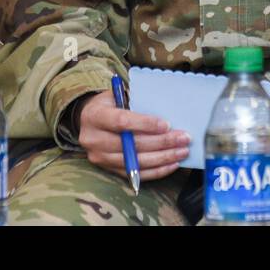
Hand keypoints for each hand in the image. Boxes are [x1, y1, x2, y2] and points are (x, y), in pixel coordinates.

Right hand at [76, 90, 190, 181]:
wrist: (87, 120)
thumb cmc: (108, 105)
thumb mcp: (116, 95)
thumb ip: (135, 100)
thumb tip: (164, 108)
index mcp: (95, 116)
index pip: (121, 122)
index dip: (145, 124)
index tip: (166, 125)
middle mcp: (94, 139)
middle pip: (131, 145)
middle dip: (162, 142)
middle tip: (183, 138)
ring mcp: (100, 158)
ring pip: (136, 162)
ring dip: (163, 158)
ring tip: (182, 151)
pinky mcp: (108, 170)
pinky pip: (136, 174)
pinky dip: (156, 170)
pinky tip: (171, 163)